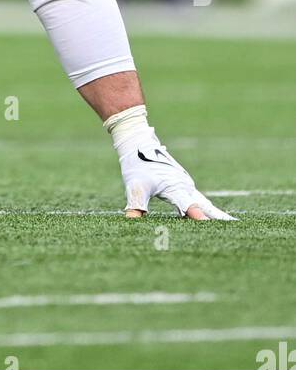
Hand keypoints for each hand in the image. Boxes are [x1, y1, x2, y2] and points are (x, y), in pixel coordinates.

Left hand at [119, 137, 234, 220]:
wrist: (138, 141)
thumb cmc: (137, 164)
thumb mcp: (135, 186)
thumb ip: (136, 204)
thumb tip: (131, 220)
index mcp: (176, 187)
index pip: (189, 206)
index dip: (198, 216)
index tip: (208, 223)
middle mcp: (184, 186)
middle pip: (205, 205)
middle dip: (219, 217)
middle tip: (238, 228)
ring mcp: (185, 184)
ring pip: (203, 202)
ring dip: (215, 214)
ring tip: (232, 225)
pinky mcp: (182, 184)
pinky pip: (197, 199)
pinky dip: (206, 209)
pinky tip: (209, 216)